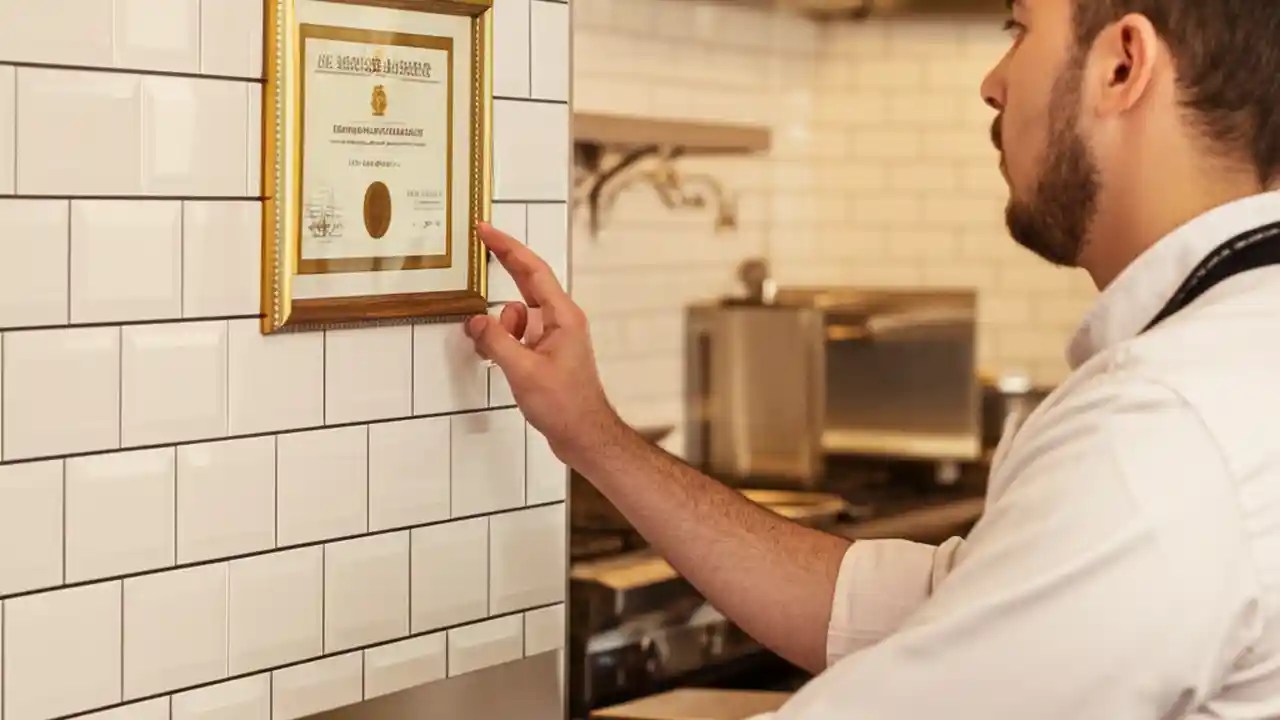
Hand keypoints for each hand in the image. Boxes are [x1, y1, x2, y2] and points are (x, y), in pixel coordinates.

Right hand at [465, 222, 623, 465]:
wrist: (584, 435)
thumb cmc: (564, 405)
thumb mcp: (523, 371)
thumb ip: (496, 341)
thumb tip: (477, 320)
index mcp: (563, 316)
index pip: (532, 270)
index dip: (508, 247)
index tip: (486, 229)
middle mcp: (561, 320)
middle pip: (527, 282)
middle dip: (503, 266)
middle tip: (480, 242)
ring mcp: (555, 336)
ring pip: (518, 314)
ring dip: (501, 325)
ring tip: (495, 351)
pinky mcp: (547, 352)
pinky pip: (519, 333)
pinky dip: (505, 340)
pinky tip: (500, 360)